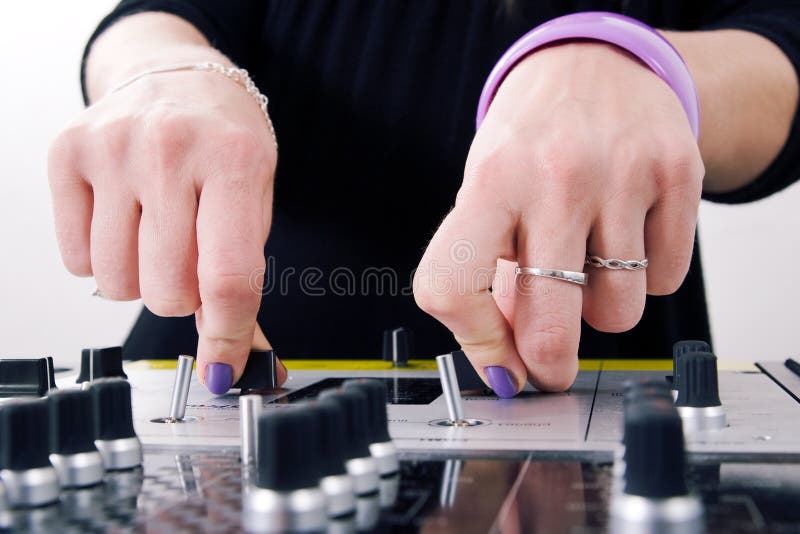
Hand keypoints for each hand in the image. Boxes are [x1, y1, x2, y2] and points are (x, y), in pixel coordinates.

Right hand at [48, 67, 279, 392]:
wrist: (179, 77)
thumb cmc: (225, 144)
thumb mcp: (256, 201)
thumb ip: (245, 279)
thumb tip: (233, 359)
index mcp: (235, 161)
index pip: (227, 277)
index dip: (226, 336)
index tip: (223, 366)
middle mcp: (170, 150)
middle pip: (166, 289)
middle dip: (184, 297)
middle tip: (191, 263)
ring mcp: (112, 149)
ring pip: (115, 283)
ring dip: (141, 280)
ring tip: (157, 238)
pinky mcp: (67, 153)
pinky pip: (75, 259)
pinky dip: (101, 260)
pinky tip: (124, 224)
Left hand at [414, 42, 703, 393]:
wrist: (595, 64)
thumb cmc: (530, 139)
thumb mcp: (486, 191)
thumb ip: (490, 270)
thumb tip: (512, 355)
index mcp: (489, 182)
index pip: (453, 287)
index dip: (475, 345)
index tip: (499, 368)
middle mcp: (555, 176)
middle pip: (549, 323)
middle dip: (549, 364)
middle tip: (551, 364)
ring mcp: (622, 175)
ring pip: (617, 314)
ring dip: (600, 310)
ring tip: (588, 263)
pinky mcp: (677, 175)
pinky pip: (664, 281)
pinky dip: (644, 277)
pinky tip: (625, 236)